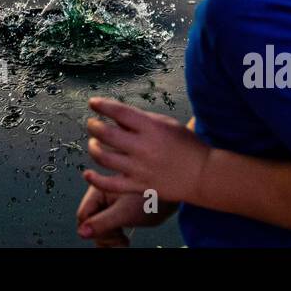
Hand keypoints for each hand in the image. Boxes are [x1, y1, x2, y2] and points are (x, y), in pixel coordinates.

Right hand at [75, 182, 168, 244]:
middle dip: (104, 236)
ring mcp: (110, 206)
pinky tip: (124, 241)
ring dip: (110, 239)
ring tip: (124, 243)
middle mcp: (102, 196)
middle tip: (121, 242)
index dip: (93, 229)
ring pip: (99, 229)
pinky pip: (109, 229)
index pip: (84, 215)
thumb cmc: (152, 196)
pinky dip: (115, 238)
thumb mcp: (125, 212)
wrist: (174, 194)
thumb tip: (82, 232)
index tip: (111, 235)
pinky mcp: (118, 213)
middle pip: (91, 223)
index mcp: (99, 189)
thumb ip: (102, 222)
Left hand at [84, 96, 210, 204]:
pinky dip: (95, 179)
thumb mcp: (166, 123)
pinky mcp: (139, 187)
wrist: (203, 174)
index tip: (92, 103)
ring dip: (93, 148)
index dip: (102, 105)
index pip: (119, 112)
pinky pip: (110, 185)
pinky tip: (88, 173)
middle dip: (93, 126)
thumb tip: (116, 117)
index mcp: (151, 127)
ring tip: (93, 144)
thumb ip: (141, 120)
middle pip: (106, 134)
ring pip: (103, 157)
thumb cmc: (186, 145)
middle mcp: (143, 147)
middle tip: (92, 123)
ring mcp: (140, 169)